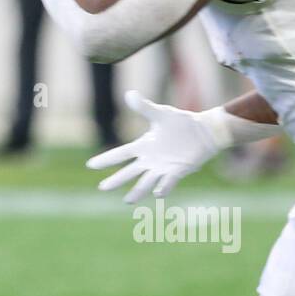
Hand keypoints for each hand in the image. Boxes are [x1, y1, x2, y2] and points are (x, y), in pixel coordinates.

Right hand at [87, 90, 223, 201]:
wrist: (203, 132)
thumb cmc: (180, 122)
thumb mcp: (161, 114)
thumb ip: (145, 107)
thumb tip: (129, 94)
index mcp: (143, 146)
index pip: (121, 154)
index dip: (106, 159)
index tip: (90, 165)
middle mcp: (150, 160)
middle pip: (129, 171)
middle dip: (116, 180)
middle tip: (102, 188)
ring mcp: (163, 167)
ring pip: (146, 182)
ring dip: (137, 191)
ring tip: (127, 201)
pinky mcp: (177, 171)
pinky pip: (168, 182)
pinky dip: (163, 187)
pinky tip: (158, 193)